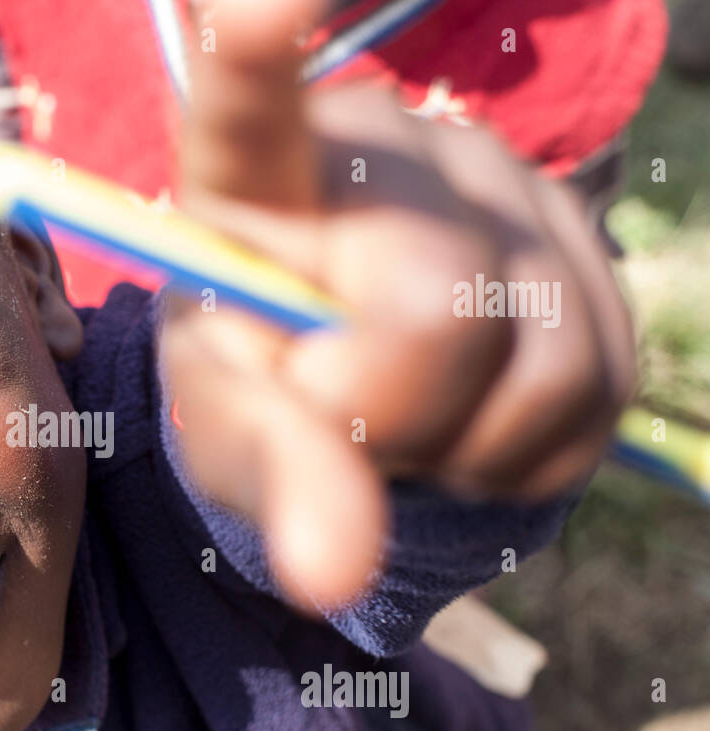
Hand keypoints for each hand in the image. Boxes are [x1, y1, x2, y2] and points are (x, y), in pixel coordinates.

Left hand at [161, 0, 635, 613]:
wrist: (355, 388)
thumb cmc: (260, 381)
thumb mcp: (233, 427)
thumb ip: (275, 479)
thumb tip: (335, 575)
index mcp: (267, 181)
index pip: (251, 112)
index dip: (254, 61)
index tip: (252, 6)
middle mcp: (404, 160)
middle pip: (432, 311)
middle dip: (383, 412)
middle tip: (337, 402)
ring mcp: (515, 203)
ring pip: (535, 372)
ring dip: (457, 443)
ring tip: (403, 407)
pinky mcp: (596, 269)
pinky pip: (590, 409)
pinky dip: (516, 457)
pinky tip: (465, 414)